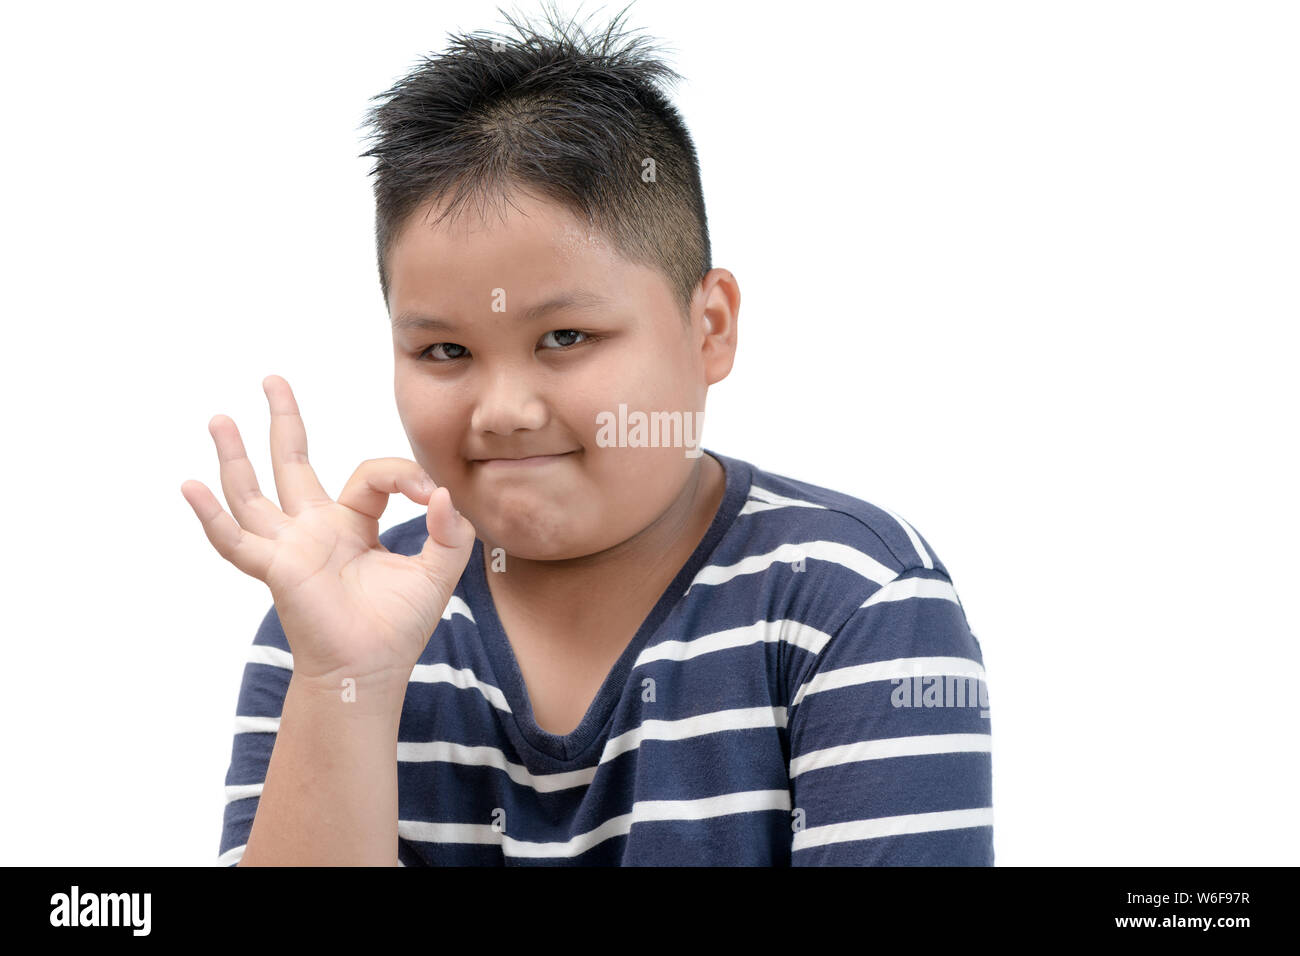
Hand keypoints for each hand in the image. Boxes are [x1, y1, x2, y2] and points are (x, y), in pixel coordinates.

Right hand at [180, 375, 474, 686]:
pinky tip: (190, 487)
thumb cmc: (398, 626)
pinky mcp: (276, 569)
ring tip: (219, 417)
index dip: (403, 475)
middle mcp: (314, 529)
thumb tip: (444, 493)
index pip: (371, 476)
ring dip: (235, 456)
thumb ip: (451, 531)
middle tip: (272, 379)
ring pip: (254, 493)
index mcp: (352, 523)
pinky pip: (236, 542)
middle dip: (283, 420)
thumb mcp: (438, 571)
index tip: (428, 494)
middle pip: (293, 463)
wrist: (371, 671)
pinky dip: (212, 516)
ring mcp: (289, 547)